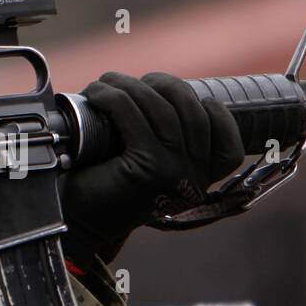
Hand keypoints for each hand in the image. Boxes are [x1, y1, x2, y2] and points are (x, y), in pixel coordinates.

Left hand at [60, 71, 243, 263]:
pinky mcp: (147, 166)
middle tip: (137, 82)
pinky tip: (97, 92)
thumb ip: (170, 146)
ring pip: (161, 109)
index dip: (214, 113)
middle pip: (194, 113)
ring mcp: (174, 173)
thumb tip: (167, 94)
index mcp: (201, 185)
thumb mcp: (151, 169)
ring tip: (107, 81)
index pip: (229, 147)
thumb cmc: (108, 189)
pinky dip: (113, 96)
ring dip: (131, 86)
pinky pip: (132, 114)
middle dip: (166, 86)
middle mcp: (195, 181)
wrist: (76, 223)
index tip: (185, 97)